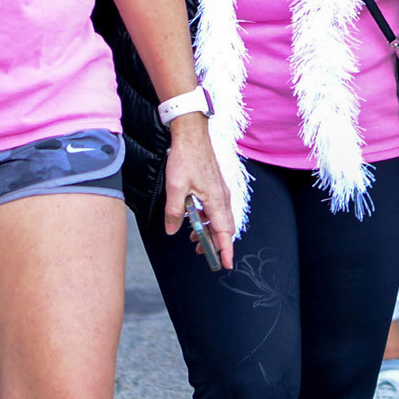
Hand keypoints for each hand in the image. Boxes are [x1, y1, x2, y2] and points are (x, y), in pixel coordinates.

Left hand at [162, 113, 234, 269]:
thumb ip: (174, 212)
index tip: (226, 264)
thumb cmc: (186, 158)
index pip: (224, 232)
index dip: (226, 250)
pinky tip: (195, 218)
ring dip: (209, 230)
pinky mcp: (216, 185)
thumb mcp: (175, 187)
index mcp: (216, 200)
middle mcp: (222, 197)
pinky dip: (208, 218)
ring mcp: (220, 191)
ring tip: (195, 239)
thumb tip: (172, 230)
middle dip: (216, 243)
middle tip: (203, 254)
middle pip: (224, 227)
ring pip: (220, 218)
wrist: (192, 134)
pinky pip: (216, 208)